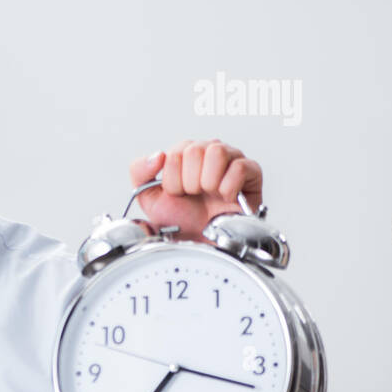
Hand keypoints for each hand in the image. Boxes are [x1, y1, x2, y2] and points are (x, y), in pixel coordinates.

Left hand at [127, 139, 263, 242]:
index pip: (175, 152)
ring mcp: (231, 158)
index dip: (173, 179)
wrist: (202, 241)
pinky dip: (228, 187)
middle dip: (189, 182)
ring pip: (216, 152)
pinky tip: (225, 197)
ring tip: (210, 195)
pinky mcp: (251, 171)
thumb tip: (157, 154)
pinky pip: (239, 166)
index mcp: (185, 154)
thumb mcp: (149, 197)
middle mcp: (208, 151)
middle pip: (194, 149)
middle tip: (195, 196)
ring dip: (208, 182)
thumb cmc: (181, 220)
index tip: (179, 193)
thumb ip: (139, 171)